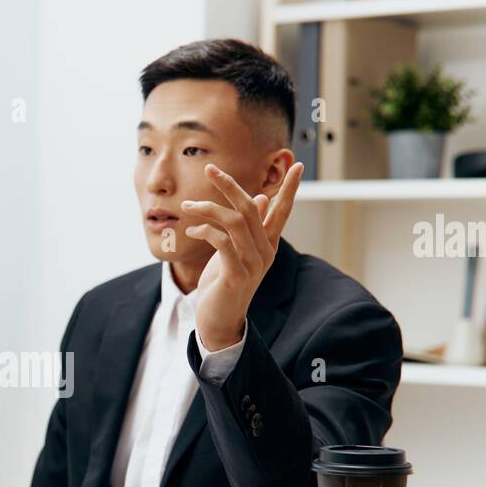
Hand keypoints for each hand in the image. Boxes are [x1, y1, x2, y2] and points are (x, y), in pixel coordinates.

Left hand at [182, 161, 302, 351]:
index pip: (282, 211)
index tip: (298, 164)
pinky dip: (204, 231)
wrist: (219, 322)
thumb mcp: (237, 251)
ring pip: (234, 221)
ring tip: (187, 206)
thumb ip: (249, 226)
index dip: (290, 189)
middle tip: (210, 169)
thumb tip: (260, 197)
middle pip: (251, 207)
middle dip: (230, 185)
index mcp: (267, 244)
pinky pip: (221, 241)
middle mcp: (264, 252)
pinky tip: (191, 231)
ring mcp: (252, 264)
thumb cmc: (225, 283)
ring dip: (208, 208)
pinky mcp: (236, 274)